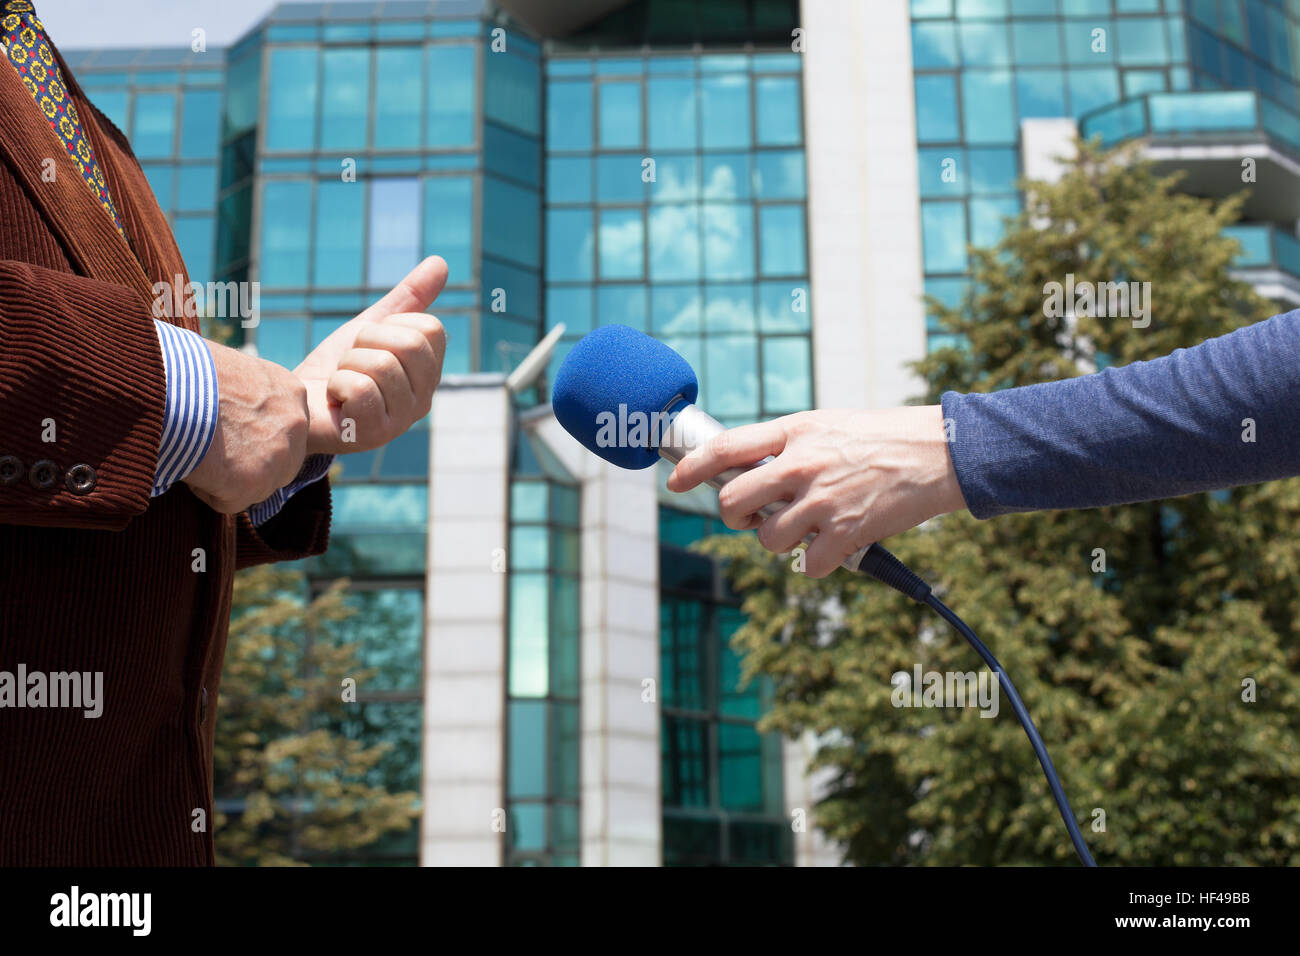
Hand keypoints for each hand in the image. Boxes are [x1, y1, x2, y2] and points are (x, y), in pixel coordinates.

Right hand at [184, 341, 309, 513]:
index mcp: (291, 391)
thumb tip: (234, 414)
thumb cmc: (185, 370)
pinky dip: (205, 489)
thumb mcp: (232, 370)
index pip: (284, 428)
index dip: (255, 435)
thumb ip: (247, 395)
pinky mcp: (253, 485)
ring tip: (194, 451)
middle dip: (250, 463)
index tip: (229, 432)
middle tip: (214, 452)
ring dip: (226, 477)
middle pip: (281, 462)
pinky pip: (229, 502)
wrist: (167, 385)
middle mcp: (296, 424)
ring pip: (256, 485)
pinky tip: (189, 463)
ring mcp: (278, 457)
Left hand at [294, 257, 448, 455]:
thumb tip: (441, 262)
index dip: (389, 326)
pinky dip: (337, 385)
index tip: (368, 344)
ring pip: (382, 365)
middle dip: (366, 342)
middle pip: (411, 345)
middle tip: (350, 363)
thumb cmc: (335, 368)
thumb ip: (408, 298)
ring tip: (340, 384)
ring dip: (347, 366)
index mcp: (429, 373)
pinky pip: (362, 388)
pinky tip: (335, 401)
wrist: (292, 402)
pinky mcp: (374, 434)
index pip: (430, 329)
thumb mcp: (371, 327)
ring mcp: (402, 420)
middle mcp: (424, 399)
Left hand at [666, 406, 967, 577]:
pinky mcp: (847, 532)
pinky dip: (817, 563)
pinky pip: (809, 564)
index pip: (725, 448)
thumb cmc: (883, 436)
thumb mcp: (826, 425)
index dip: (692, 468)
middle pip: (733, 501)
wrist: (940, 451)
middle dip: (733, 516)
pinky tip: (834, 546)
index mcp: (794, 432)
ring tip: (807, 527)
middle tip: (751, 516)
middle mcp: (801, 465)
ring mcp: (823, 500)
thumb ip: (787, 446)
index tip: (675, 481)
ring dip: (781, 541)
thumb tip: (751, 472)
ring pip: (768, 539)